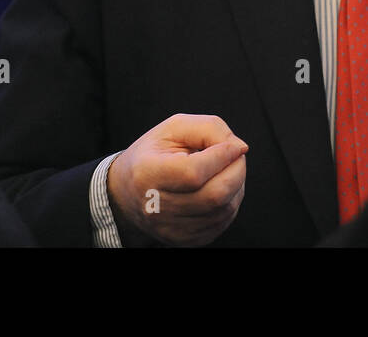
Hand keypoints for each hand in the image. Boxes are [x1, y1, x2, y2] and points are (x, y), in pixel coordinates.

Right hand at [106, 114, 247, 246]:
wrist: (127, 191)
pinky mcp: (183, 240)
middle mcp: (156, 207)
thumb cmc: (155, 153)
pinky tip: (219, 187)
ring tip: (225, 170)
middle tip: (235, 156)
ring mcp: (170, 229)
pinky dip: (230, 202)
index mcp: (148, 173)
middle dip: (237, 170)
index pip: (194, 173)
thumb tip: (239, 148)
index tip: (234, 145)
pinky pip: (222, 223)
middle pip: (215, 195)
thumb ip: (209, 128)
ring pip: (224, 210)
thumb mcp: (175, 128)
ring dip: (236, 186)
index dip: (222, 156)